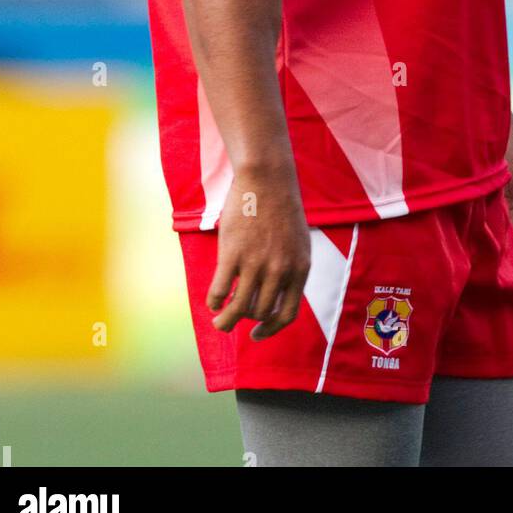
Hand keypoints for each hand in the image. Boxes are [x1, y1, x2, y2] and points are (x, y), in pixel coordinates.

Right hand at [207, 165, 310, 340]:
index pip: (288, 313)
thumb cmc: (280, 207)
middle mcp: (280, 270)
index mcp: (299, 268)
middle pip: (260, 312)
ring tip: (218, 322)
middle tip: (233, 319)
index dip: (271, 329)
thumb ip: (290, 268)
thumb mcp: (297, 241)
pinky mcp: (233, 254)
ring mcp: (256, 263)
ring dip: (226, 321)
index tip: (257, 334)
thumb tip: (274, 297)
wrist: (267, 178)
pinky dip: (214, 302)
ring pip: (239, 308)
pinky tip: (212, 302)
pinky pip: (220, 291)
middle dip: (245, 320)